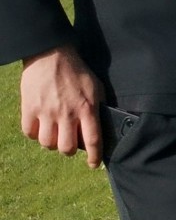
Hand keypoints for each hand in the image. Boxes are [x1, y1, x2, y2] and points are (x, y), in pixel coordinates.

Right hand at [19, 44, 103, 167]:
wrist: (50, 55)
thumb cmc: (76, 71)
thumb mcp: (96, 88)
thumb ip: (98, 108)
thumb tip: (102, 126)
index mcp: (87, 108)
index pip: (93, 140)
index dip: (94, 157)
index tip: (93, 165)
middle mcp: (67, 113)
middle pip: (66, 148)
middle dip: (69, 150)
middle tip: (69, 143)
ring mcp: (46, 112)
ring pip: (47, 143)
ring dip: (52, 143)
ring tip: (55, 134)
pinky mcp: (29, 108)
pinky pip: (30, 133)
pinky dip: (35, 134)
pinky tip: (40, 127)